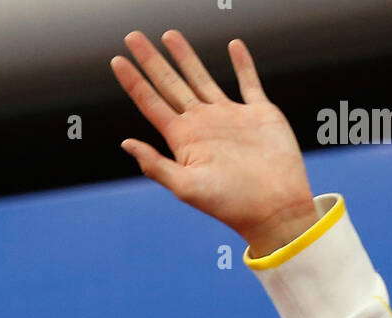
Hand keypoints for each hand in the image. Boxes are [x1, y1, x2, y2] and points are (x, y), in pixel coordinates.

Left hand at [111, 30, 317, 257]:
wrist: (274, 209)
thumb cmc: (230, 204)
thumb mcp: (186, 188)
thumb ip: (156, 165)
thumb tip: (125, 143)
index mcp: (184, 140)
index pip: (151, 103)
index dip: (133, 81)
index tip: (116, 59)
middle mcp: (203, 125)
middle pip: (171, 85)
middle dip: (152, 61)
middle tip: (133, 36)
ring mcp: (230, 117)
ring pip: (202, 78)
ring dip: (186, 57)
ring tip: (169, 35)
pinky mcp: (259, 114)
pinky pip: (248, 82)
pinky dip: (242, 63)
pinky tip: (234, 46)